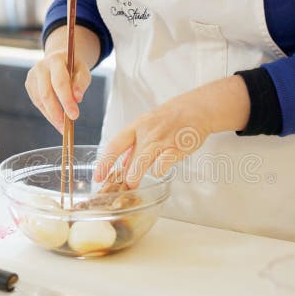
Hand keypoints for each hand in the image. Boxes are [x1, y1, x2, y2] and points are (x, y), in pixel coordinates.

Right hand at [25, 50, 90, 132]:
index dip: (66, 100)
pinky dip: (48, 114)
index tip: (75, 116)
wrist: (58, 59)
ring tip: (62, 127)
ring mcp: (32, 76)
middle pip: (46, 93)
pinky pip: (38, 103)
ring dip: (52, 116)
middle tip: (66, 126)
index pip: (59, 82)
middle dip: (56, 112)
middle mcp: (41, 67)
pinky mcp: (29, 85)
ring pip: (40, 101)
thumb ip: (81, 83)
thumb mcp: (82, 71)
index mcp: (55, 60)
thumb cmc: (73, 67)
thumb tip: (77, 99)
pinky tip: (56, 121)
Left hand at [93, 95, 213, 188]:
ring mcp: (162, 141)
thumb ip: (134, 145)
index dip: (104, 163)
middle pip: (129, 159)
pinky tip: (160, 169)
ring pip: (142, 164)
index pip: (115, 145)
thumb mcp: (146, 124)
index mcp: (136, 126)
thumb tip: (121, 165)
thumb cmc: (170, 117)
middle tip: (121, 186)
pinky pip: (162, 166)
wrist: (196, 109)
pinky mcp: (176, 149)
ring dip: (136, 177)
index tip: (98, 177)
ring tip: (134, 184)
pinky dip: (158, 171)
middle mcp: (147, 133)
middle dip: (123, 177)